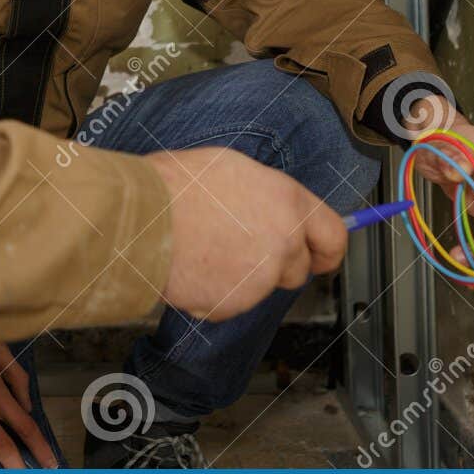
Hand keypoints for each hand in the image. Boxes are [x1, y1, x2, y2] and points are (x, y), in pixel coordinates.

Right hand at [150, 147, 347, 321]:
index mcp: (287, 202)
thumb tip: (275, 208)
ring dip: (244, 278)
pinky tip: (192, 267)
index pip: (333, 236)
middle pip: (299, 269)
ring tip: (205, 250)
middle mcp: (283, 242)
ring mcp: (260, 278)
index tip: (322, 256)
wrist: (140, 218)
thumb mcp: (232, 169)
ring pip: (263, 287)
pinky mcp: (234, 304)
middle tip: (244, 251)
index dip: (328, 250)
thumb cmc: (174, 185)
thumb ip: (266, 195)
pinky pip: (231, 303)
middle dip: (278, 265)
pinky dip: (215, 293)